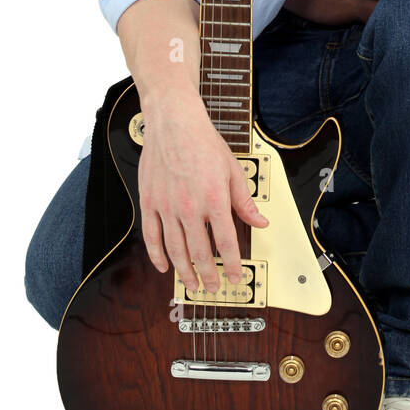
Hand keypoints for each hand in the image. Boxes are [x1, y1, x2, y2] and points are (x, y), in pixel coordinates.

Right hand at [137, 90, 268, 290]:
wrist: (174, 122)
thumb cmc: (203, 142)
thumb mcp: (232, 170)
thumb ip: (244, 201)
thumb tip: (260, 221)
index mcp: (214, 199)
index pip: (226, 243)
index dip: (231, 265)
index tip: (234, 277)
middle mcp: (189, 206)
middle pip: (199, 252)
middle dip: (208, 274)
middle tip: (213, 287)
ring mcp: (166, 206)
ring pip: (175, 249)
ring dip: (184, 271)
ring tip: (192, 283)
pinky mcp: (149, 201)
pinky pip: (152, 235)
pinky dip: (157, 255)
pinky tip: (164, 266)